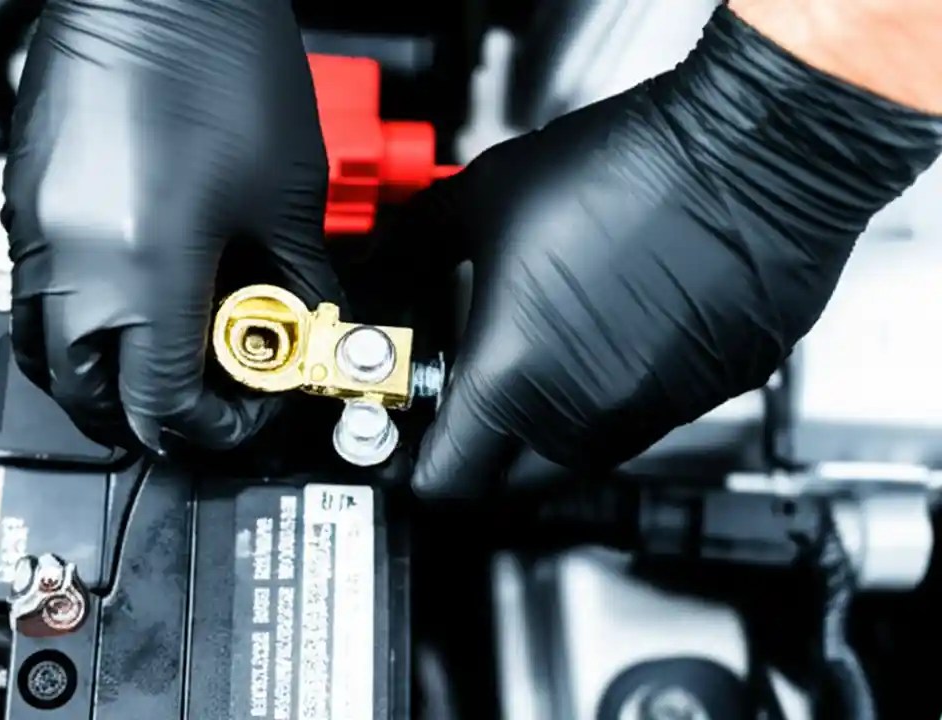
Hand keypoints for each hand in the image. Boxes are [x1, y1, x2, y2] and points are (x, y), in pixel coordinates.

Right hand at [1, 0, 341, 452]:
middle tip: (197, 401)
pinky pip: (32, 292)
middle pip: (86, 400)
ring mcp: (35, 235)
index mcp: (141, 277)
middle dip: (143, 418)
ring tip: (156, 358)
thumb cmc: (220, 63)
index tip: (246, 412)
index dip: (214, 429)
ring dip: (98, 376)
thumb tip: (309, 325)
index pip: (161, 408)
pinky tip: (126, 292)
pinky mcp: (25, 200)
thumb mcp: (285, 193)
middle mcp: (72, 269)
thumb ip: (300, 279)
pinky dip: (73, 319)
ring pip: (43, 353)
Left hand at [395, 5, 941, 496]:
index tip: (413, 446)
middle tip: (478, 388)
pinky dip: (620, 388)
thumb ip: (416, 248)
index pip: (446, 478)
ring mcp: (654, 412)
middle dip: (486, 445)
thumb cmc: (626, 169)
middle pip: (512, 478)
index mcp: (515, 375)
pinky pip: (646, 417)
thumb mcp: (482, 197)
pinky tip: (618, 324)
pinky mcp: (709, 398)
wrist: (748, 153)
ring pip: (581, 450)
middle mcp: (585, 412)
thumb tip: (382, 268)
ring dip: (553, 417)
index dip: (419, 467)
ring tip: (554, 338)